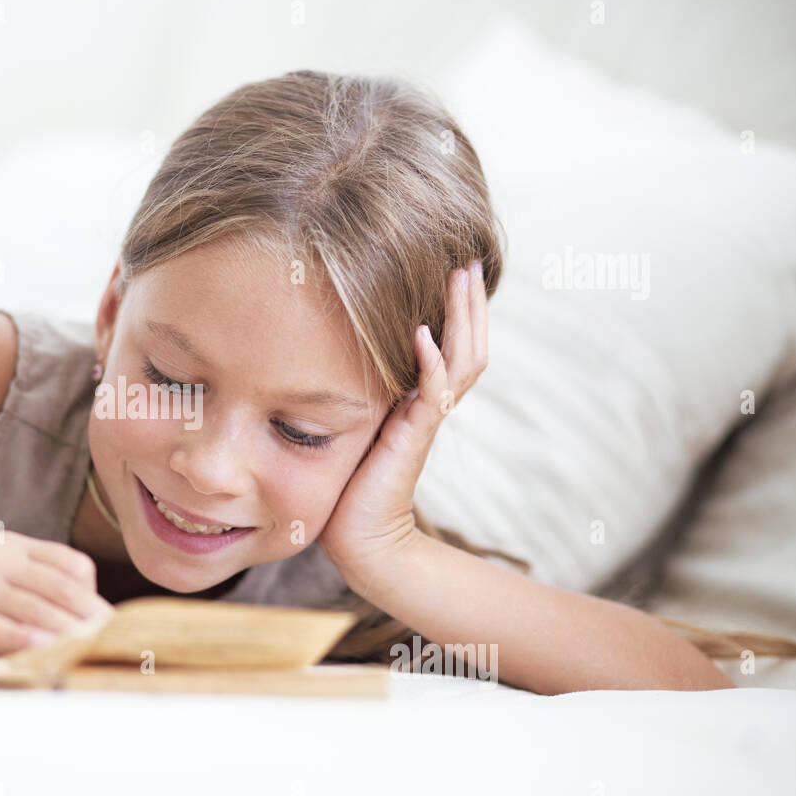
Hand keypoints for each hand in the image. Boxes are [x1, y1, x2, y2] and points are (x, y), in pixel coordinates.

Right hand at [0, 531, 114, 658]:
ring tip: (95, 658)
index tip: (110, 628)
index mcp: (4, 547)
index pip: (70, 565)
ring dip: (70, 637)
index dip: (94, 597)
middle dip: (93, 620)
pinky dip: (26, 645)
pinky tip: (47, 659)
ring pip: (37, 609)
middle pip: (62, 588)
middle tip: (119, 649)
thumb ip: (17, 597)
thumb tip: (70, 631)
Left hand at [320, 260, 488, 586]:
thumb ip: (358, 389)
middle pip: (468, 344)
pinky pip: (430, 395)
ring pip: (461, 361)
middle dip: (468, 301)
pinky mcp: (411, 439)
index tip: (450, 263)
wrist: (359, 539)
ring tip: (459, 277)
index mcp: (419, 399)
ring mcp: (425, 421)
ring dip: (461, 317)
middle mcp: (430, 406)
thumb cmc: (348, 483)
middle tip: (466, 257)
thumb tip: (326, 346)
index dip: (457, 307)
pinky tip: (422, 333)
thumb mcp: (354, 420)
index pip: (452, 343)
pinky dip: (431, 363)